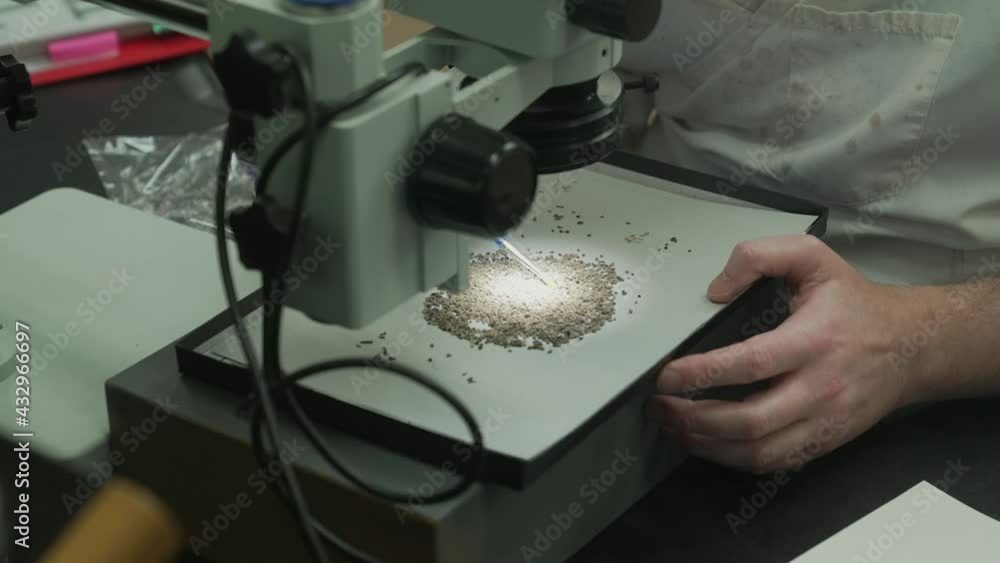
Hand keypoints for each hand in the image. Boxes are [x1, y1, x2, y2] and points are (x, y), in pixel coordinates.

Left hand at [646, 235, 934, 472]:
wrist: (911, 346)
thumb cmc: (854, 303)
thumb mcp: (813, 258)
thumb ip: (760, 256)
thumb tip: (715, 289)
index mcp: (814, 340)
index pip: (750, 364)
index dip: (702, 374)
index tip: (666, 377)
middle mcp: (821, 387)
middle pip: (749, 421)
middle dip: (694, 419)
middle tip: (659, 407)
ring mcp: (824, 421)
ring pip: (758, 451)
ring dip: (706, 445)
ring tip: (673, 427)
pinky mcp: (825, 442)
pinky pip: (774, 462)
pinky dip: (733, 459)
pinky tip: (707, 443)